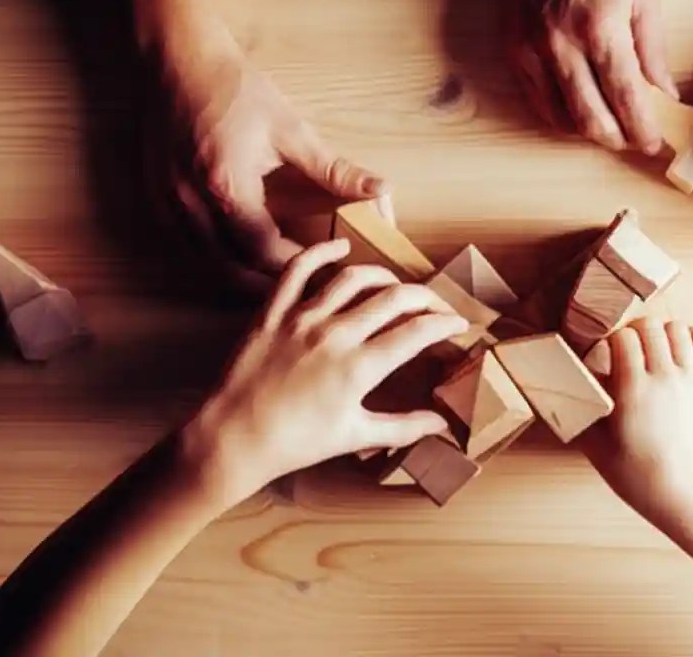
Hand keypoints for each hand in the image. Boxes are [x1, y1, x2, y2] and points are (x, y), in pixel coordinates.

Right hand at [158, 33, 391, 289]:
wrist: (178, 58)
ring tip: (278, 271)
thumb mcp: (291, 129)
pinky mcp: (155, 199)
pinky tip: (240, 248)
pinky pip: (186, 246)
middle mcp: (190, 204)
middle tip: (305, 280)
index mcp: (226, 188)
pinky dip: (216, 255)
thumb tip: (380, 190)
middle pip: (232, 269)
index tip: (324, 265)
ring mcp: (166, 204)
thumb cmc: (235, 89)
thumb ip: (334, 170)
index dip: (296, 265)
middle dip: (270, 282)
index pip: (264, 252)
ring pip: (206, 264)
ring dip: (241, 274)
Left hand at [181, 242, 467, 505]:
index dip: (445, 324)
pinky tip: (341, 247)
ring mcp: (302, 319)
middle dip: (425, 298)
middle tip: (435, 306)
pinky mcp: (272, 311)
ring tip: (396, 285)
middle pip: (395, 299)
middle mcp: (335, 335)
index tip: (458, 325)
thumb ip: (404, 427)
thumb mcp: (356, 437)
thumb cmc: (296, 443)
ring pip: (354, 278)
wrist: (234, 438)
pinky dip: (322, 252)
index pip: (418, 332)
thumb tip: (442, 424)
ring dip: (383, 276)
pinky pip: (298, 269)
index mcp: (360, 367)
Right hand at [507, 0, 675, 153]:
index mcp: (599, 27)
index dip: (641, 129)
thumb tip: (665, 94)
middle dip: (617, 139)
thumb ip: (654, 50)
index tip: (654, 145)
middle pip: (590, 118)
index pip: (624, 97)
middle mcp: (560, 44)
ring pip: (561, 118)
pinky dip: (562, 116)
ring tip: (612, 127)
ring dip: (589, 132)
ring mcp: (531, 50)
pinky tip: (581, 111)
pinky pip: (538, 102)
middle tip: (635, 141)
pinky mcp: (512, 51)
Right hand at [579, 319, 692, 523]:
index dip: (608, 340)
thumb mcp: (596, 450)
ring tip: (650, 349)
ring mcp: (688, 379)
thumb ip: (576, 418)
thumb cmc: (638, 478)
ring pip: (677, 326)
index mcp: (633, 391)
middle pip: (650, 324)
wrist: (684, 496)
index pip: (622, 336)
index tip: (602, 355)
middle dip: (633, 330)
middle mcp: (664, 378)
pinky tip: (679, 349)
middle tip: (624, 350)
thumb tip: (551, 397)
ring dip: (661, 331)